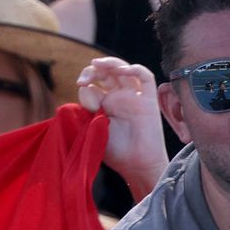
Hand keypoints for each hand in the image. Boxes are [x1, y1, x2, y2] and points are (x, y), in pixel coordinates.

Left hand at [76, 56, 166, 196]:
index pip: (94, 82)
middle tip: (85, 78)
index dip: (86, 79)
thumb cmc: (115, 151)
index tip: (80, 84)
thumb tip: (85, 88)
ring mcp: (134, 96)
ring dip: (111, 63)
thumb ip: (89, 107)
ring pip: (125, 70)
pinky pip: (146, 78)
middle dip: (94, 70)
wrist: (136, 165)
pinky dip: (135, 69)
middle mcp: (120, 97)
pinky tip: (123, 71)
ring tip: (98, 64)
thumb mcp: (95, 126)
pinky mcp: (149, 100)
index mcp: (105, 103)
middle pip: (108, 72)